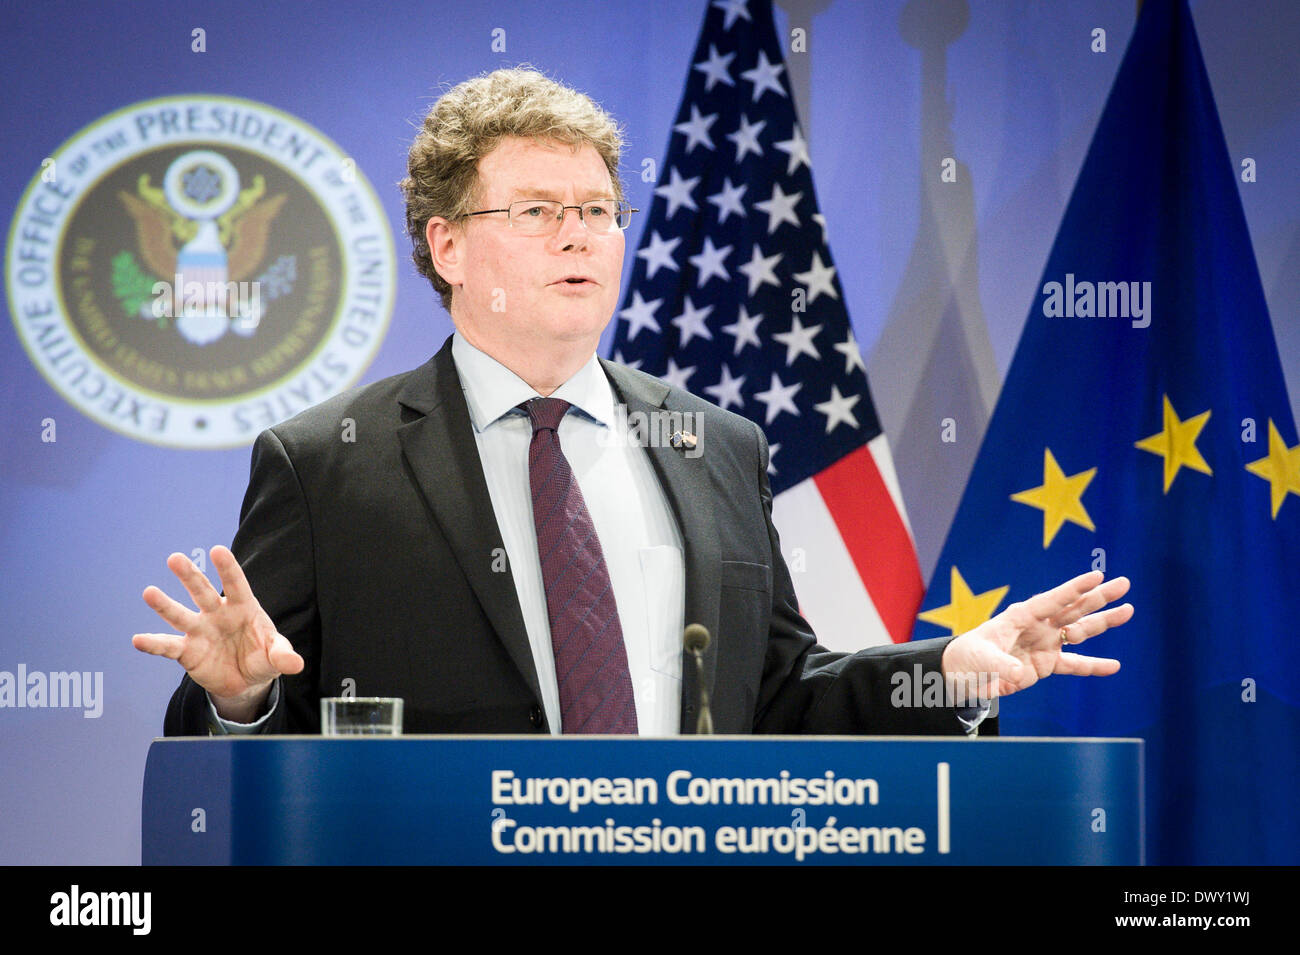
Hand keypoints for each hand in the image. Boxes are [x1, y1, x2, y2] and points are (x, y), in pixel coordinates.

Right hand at [132, 545, 303, 720]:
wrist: (246, 680)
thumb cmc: (262, 656)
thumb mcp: (276, 656)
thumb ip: (283, 656)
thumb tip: (296, 664)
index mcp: (243, 607)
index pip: (236, 584)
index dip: (228, 568)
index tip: (218, 550)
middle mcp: (217, 614)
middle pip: (203, 592)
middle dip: (190, 576)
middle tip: (175, 558)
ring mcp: (200, 631)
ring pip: (180, 614)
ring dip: (165, 605)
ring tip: (149, 592)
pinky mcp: (186, 651)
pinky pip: (168, 646)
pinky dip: (153, 644)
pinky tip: (137, 640)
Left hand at [940, 571, 1132, 701]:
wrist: (963, 674)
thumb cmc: (968, 659)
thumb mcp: (981, 660)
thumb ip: (1001, 665)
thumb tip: (1021, 674)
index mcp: (1020, 616)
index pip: (1051, 600)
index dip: (1074, 589)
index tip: (1097, 576)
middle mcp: (1037, 626)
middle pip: (1073, 609)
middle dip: (1098, 597)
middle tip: (1124, 584)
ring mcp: (1044, 644)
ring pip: (1079, 631)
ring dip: (1103, 622)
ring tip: (1128, 611)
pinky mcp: (1046, 663)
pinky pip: (1074, 664)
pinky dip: (1093, 665)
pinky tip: (1114, 666)